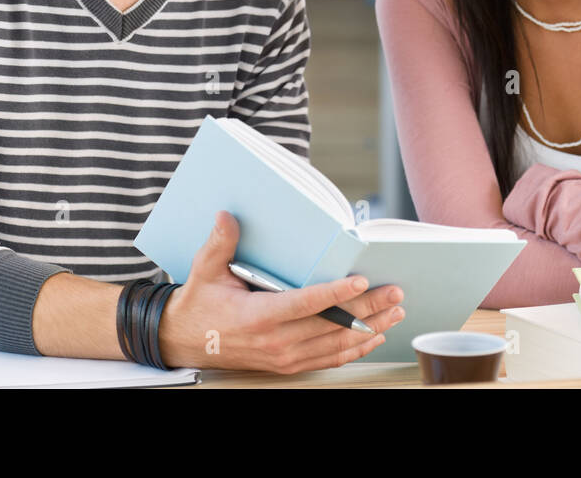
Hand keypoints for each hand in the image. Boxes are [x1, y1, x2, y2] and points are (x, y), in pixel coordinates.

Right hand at [157, 211, 405, 372]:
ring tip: (395, 313)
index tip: (361, 281)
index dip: (336, 295)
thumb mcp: (205, 270)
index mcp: (258, 316)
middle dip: (369, 309)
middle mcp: (275, 341)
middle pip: (331, 325)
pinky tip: (373, 337)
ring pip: (336, 345)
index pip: (305, 305)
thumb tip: (228, 215)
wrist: (185, 341)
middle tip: (395, 292)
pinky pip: (328, 360)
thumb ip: (221, 243)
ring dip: (370, 329)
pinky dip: (354, 350)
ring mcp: (284, 357)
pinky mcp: (288, 365)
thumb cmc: (199, 304)